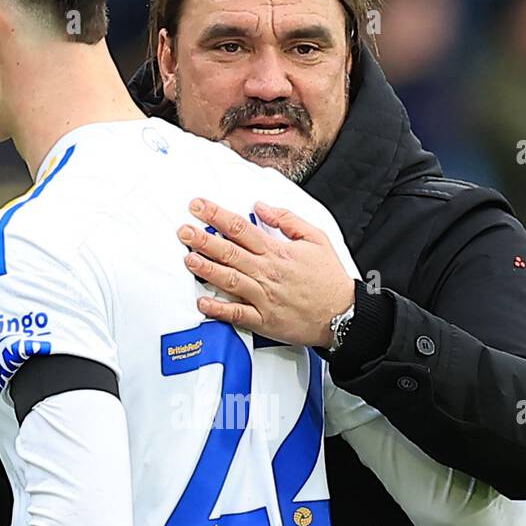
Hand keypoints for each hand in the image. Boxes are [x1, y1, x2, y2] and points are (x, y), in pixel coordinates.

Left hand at [177, 198, 354, 346]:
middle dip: (203, 239)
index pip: (241, 228)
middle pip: (229, 252)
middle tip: (183, 230)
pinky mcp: (264, 319)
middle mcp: (267, 272)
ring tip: (188, 259)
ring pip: (229, 280)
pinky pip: (237, 314)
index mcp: (278, 251)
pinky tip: (203, 302)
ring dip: (206, 269)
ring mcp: (264, 297)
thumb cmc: (329, 279)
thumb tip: (261, 206)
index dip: (217, 215)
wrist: (342, 315)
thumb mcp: (316, 238)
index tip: (199, 206)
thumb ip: (287, 220)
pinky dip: (219, 309)